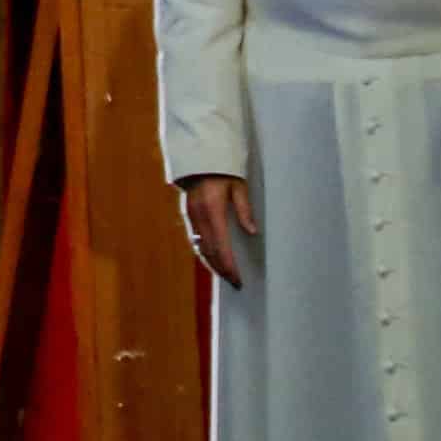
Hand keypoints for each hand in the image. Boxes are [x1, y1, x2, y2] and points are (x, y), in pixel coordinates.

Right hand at [181, 174, 255, 289]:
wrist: (198, 157)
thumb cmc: (222, 170)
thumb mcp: (238, 186)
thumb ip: (245, 209)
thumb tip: (252, 232)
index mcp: (213, 210)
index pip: (221, 246)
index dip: (229, 265)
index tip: (237, 278)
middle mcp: (199, 216)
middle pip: (209, 251)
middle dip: (221, 269)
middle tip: (234, 282)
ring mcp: (191, 216)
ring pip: (200, 247)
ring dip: (212, 263)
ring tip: (224, 274)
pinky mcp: (188, 214)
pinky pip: (195, 239)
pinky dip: (204, 252)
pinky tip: (211, 258)